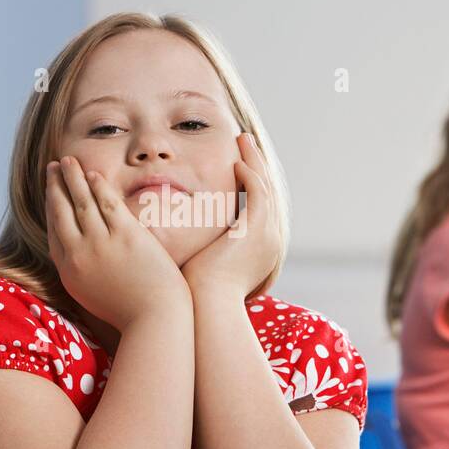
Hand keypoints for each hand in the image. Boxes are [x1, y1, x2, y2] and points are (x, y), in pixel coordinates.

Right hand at [46, 156, 189, 329]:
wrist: (154, 320)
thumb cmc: (130, 312)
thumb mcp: (93, 296)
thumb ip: (83, 273)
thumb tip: (78, 255)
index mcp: (70, 272)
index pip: (54, 232)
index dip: (50, 208)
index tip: (51, 193)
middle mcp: (79, 255)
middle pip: (61, 212)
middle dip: (55, 186)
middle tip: (52, 167)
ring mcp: (101, 244)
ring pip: (81, 202)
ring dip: (72, 178)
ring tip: (67, 162)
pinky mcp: (125, 236)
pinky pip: (107, 203)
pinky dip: (98, 187)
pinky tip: (94, 175)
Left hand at [180, 132, 281, 299]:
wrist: (206, 306)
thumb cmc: (196, 293)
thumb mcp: (201, 262)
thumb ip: (199, 244)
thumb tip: (179, 233)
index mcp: (259, 250)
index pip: (260, 208)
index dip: (252, 184)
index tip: (238, 167)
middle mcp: (269, 241)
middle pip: (268, 193)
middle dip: (257, 167)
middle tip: (247, 144)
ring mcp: (267, 235)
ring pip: (266, 188)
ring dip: (255, 162)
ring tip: (244, 142)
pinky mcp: (257, 229)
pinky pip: (259, 193)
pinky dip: (250, 175)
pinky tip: (236, 162)